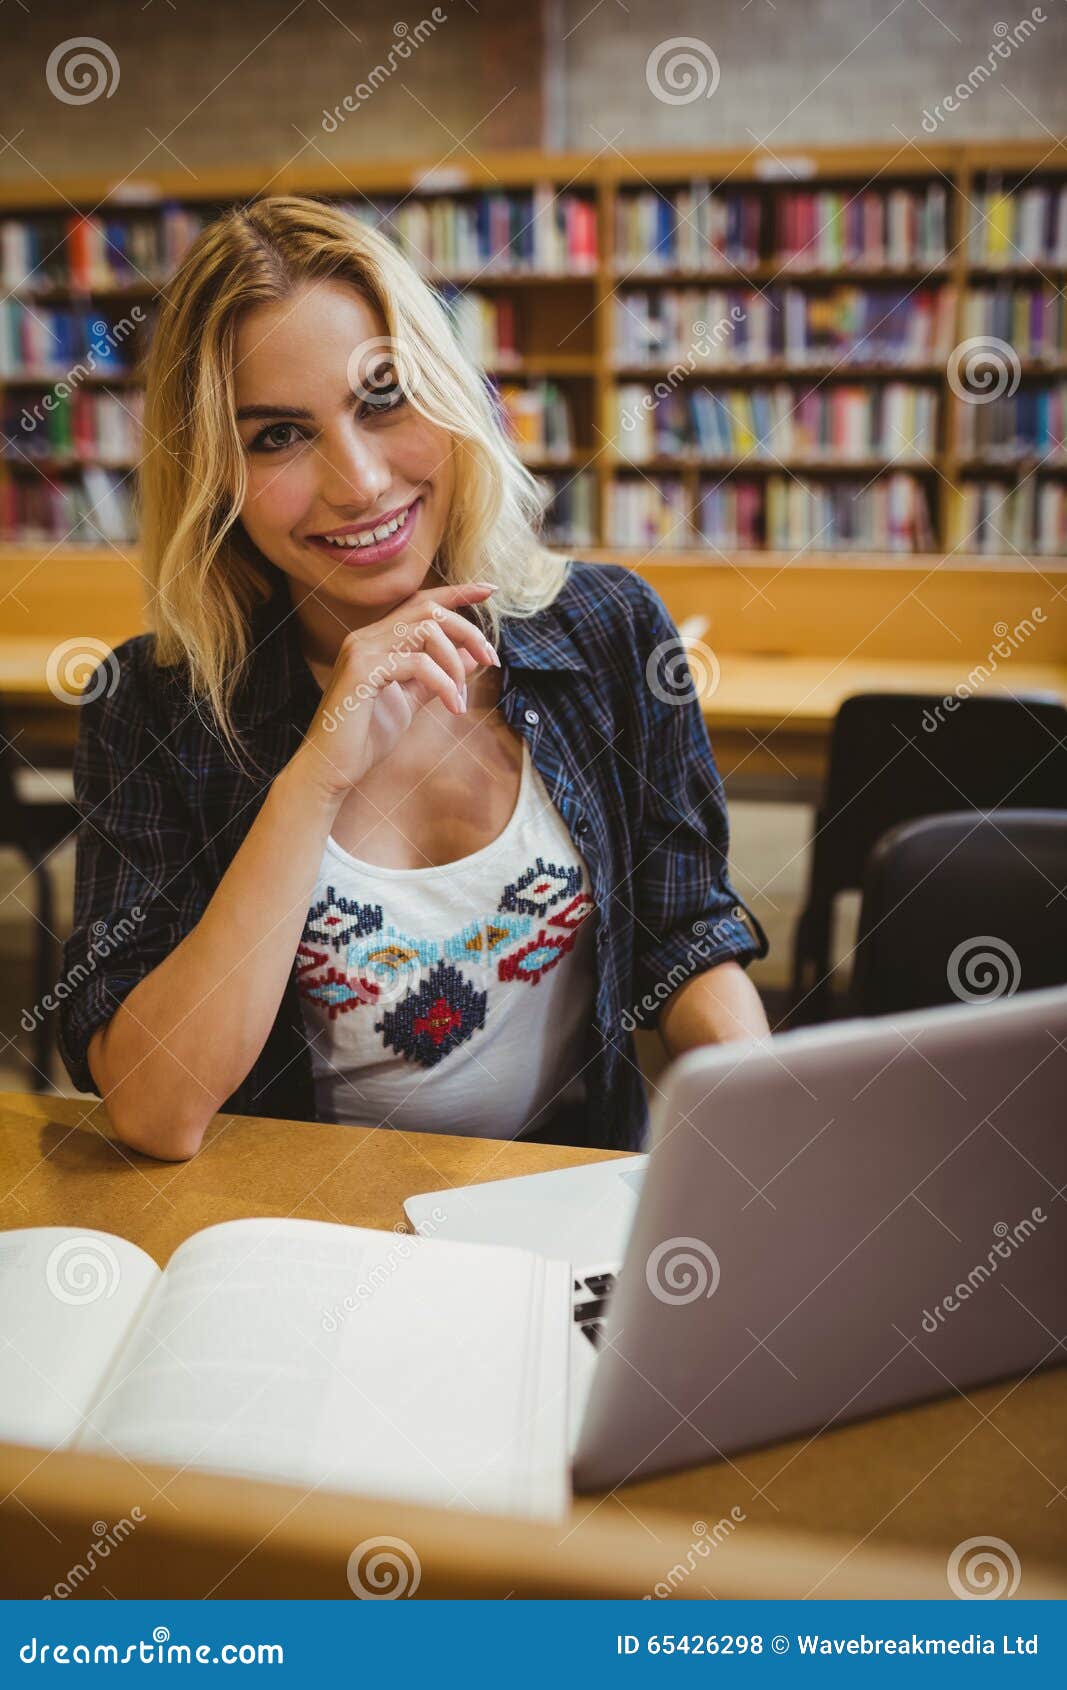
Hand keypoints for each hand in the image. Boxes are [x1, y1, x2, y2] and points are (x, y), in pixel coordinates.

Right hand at [286, 581, 499, 801]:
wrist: (332, 769)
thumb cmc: (366, 738)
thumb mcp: (411, 701)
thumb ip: (439, 675)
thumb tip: (473, 656)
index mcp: (377, 641)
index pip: (420, 602)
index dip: (457, 593)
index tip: (489, 591)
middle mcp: (367, 637)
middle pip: (429, 609)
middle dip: (468, 631)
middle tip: (492, 659)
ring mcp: (362, 651)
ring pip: (427, 630)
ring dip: (455, 663)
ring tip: (460, 698)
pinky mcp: (362, 671)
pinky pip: (418, 664)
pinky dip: (444, 683)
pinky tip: (452, 707)